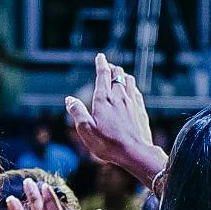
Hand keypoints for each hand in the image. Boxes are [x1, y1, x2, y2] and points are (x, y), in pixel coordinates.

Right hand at [61, 53, 164, 189]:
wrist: (135, 153)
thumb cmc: (108, 143)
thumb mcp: (86, 129)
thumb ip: (77, 112)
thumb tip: (69, 99)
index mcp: (104, 99)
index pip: (103, 74)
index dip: (101, 64)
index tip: (100, 57)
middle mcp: (119, 97)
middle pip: (118, 74)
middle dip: (112, 68)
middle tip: (108, 66)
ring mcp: (132, 103)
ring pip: (129, 81)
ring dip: (123, 75)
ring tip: (119, 75)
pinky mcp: (141, 111)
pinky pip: (136, 92)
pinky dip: (131, 87)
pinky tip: (131, 90)